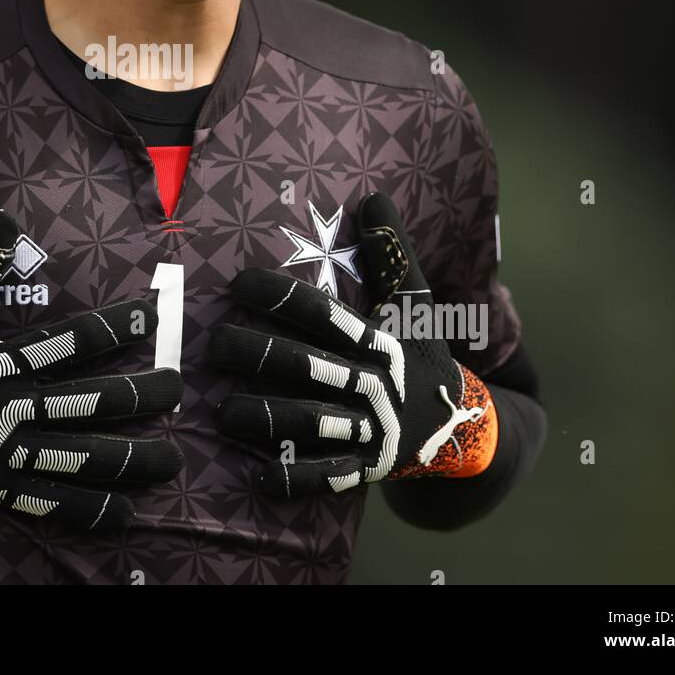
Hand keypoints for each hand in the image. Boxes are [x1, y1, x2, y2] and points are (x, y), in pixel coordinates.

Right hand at [0, 210, 182, 529]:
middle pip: (91, 402)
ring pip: (83, 458)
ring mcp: (6, 455)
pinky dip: (91, 510)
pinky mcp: (0, 489)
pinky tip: (127, 511)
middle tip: (177, 387)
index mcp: (0, 362)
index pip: (70, 341)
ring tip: (173, 457)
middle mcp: (10, 410)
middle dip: (143, 395)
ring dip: (134, 458)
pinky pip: (53, 503)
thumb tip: (4, 218)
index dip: (115, 325)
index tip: (151, 315)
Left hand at [209, 191, 495, 496]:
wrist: (460, 424)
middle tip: (214, 345)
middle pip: (307, 367)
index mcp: (380, 341)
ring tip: (223, 410)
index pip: (324, 315)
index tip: (237, 284)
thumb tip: (375, 195)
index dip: (280, 297)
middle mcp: (374, 385)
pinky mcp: (368, 470)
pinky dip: (294, 480)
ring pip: (310, 423)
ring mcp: (371, 431)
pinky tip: (257, 474)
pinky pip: (328, 479)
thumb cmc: (421, 354)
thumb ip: (392, 252)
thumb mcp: (416, 303)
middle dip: (256, 355)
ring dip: (263, 418)